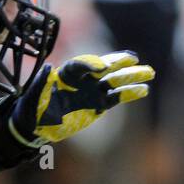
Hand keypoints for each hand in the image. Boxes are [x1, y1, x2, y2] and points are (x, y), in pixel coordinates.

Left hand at [10, 51, 153, 145]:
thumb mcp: (33, 93)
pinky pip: (116, 98)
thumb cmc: (33, 106)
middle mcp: (82, 79)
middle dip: (119, 63)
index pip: (80, 65)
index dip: (91, 64)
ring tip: (149, 72)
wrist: (37, 124)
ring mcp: (92, 91)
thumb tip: (47, 67)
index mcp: (66, 74)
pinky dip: (130, 93)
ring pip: (115, 82)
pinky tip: (143, 90)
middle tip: (134, 60)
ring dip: (132, 77)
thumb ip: (41, 80)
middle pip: (103, 68)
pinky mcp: (99, 105)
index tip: (102, 68)